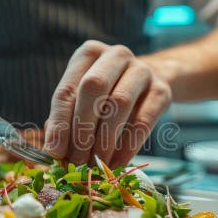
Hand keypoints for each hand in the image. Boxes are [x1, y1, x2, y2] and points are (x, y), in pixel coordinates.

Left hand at [43, 41, 171, 167]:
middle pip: (93, 88)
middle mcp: (116, 55)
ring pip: (119, 104)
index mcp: (88, 53)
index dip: (59, 122)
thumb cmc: (106, 93)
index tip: (55, 151)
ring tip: (96, 164)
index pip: (67, 89)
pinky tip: (117, 163)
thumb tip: (55, 149)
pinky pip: (143, 121)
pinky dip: (127, 146)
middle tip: (76, 159)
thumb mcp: (83, 97)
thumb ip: (66, 118)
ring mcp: (142, 70)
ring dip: (104, 141)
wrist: (150, 82)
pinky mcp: (162, 90)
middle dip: (82, 128)